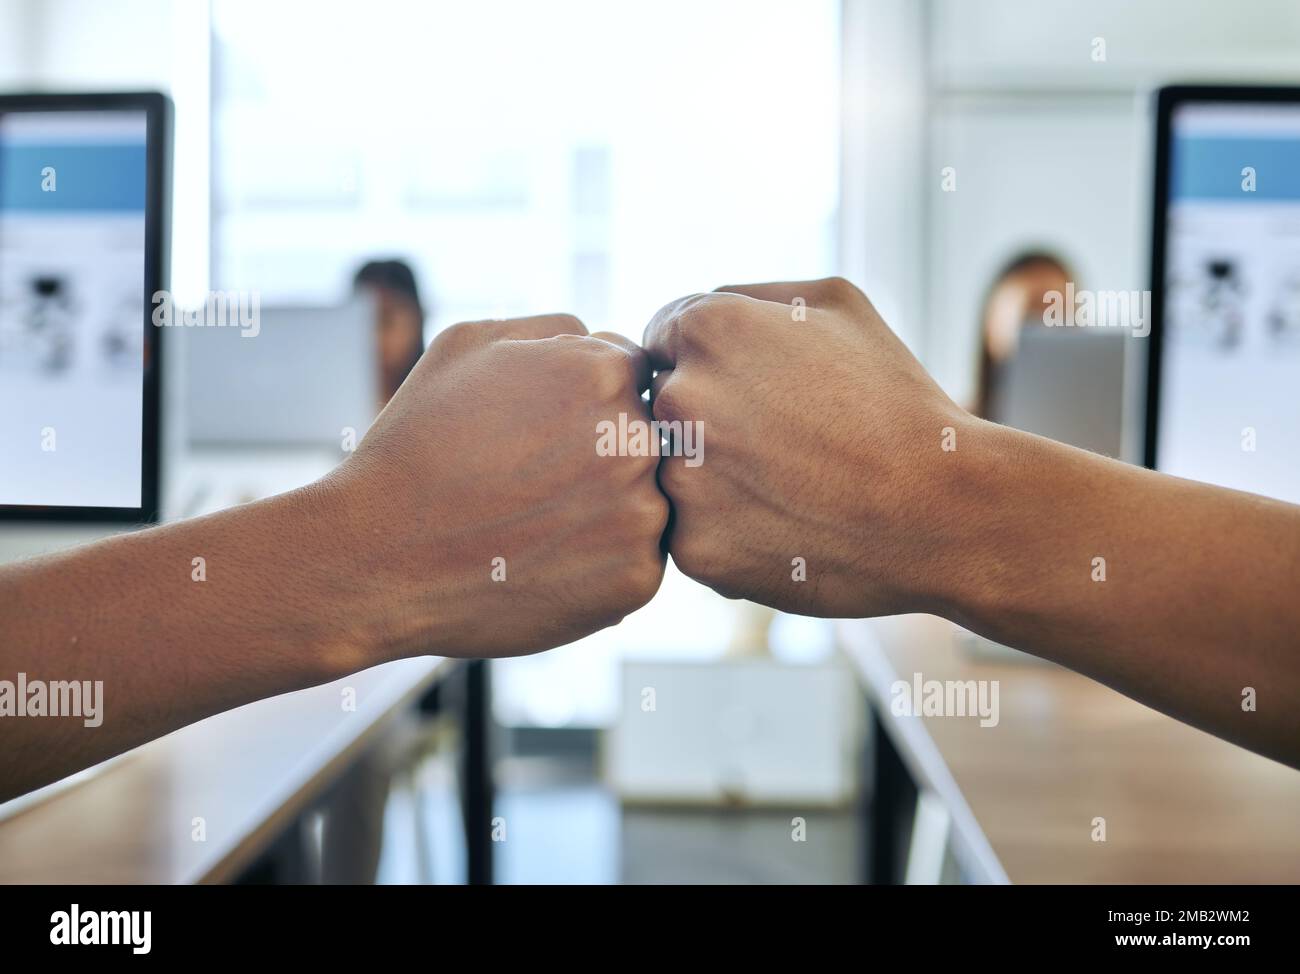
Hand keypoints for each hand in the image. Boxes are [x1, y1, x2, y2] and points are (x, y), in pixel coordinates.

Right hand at [323, 313, 667, 659]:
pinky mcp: (638, 580)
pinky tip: (543, 561)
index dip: (585, 401)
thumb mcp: (469, 345)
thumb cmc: (417, 446)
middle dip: (602, 453)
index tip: (540, 431)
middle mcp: (639, 440)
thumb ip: (556, 330)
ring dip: (607, 509)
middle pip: (647, 437)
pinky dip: (599, 564)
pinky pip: (637, 560)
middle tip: (535, 482)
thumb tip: (609, 341)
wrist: (378, 558)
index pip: (635, 374)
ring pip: (647, 500)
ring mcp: (644, 514)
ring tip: (534, 524)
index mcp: (606, 372)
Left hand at [644, 277, 968, 617]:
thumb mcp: (836, 305)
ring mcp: (681, 479)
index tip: (758, 390)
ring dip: (709, 479)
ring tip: (785, 486)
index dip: (710, 363)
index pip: (661, 339)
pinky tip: (784, 526)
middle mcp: (679, 398)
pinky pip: (690, 533)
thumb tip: (688, 314)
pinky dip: (726, 533)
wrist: (944, 510)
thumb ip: (746, 296)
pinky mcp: (694, 550)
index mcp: (706, 328)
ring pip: (669, 473)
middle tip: (778, 443)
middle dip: (705, 419)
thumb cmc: (895, 400)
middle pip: (658, 406)